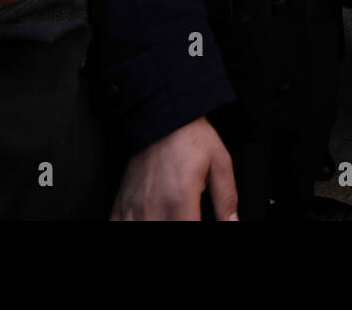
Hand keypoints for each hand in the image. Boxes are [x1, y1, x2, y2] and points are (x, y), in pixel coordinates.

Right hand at [110, 116, 237, 220]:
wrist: (162, 118)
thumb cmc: (190, 138)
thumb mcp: (220, 163)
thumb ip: (226, 198)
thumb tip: (232, 222)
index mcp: (180, 198)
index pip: (189, 229)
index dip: (197, 229)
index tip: (198, 220)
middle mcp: (154, 206)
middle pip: (163, 232)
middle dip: (180, 224)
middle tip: (187, 214)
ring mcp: (135, 206)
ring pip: (141, 231)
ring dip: (156, 225)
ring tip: (169, 216)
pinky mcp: (122, 202)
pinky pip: (119, 225)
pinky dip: (133, 225)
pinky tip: (147, 218)